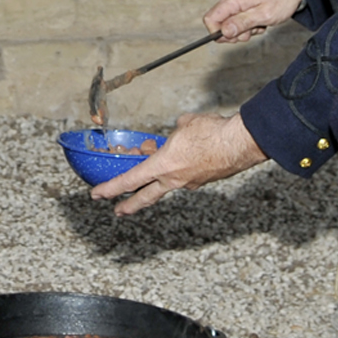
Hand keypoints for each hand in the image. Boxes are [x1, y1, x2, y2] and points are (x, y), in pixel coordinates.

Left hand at [90, 111, 267, 213]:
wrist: (241, 143)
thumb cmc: (211, 132)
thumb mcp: (185, 125)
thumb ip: (176, 131)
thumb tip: (179, 131)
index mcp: (163, 166)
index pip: (130, 181)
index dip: (110, 189)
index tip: (97, 195)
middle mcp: (174, 180)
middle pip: (146, 197)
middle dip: (130, 205)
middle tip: (118, 211)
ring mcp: (191, 183)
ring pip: (167, 183)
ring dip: (160, 177)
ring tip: (159, 159)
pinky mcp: (204, 181)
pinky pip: (186, 176)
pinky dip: (182, 168)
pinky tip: (192, 153)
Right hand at [204, 0, 302, 41]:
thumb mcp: (264, 14)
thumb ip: (242, 23)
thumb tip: (224, 32)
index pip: (210, 19)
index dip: (218, 32)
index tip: (234, 37)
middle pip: (220, 23)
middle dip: (235, 33)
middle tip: (253, 30)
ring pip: (230, 22)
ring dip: (245, 29)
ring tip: (260, 23)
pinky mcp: (242, 2)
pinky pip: (238, 18)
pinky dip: (249, 24)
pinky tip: (261, 20)